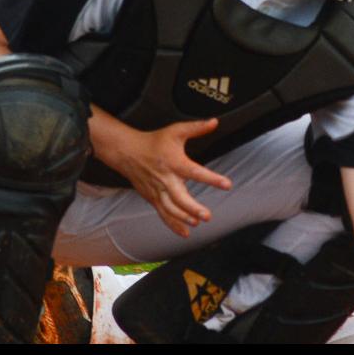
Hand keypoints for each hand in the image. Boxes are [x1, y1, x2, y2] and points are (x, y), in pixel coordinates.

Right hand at [95, 117, 233, 237]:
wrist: (126, 152)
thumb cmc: (153, 141)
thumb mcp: (176, 131)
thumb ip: (197, 128)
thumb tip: (215, 122)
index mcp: (174, 163)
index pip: (195, 172)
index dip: (211, 178)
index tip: (226, 184)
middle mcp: (165, 179)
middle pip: (179, 197)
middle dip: (192, 208)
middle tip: (207, 216)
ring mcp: (157, 190)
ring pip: (170, 208)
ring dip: (183, 218)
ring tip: (197, 223)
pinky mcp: (152, 198)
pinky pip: (163, 214)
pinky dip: (173, 224)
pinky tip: (186, 233)